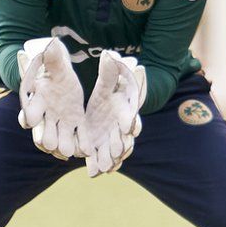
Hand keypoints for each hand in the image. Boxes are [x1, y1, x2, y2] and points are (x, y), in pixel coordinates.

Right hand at [16, 37, 83, 159]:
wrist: (65, 80)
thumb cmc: (57, 73)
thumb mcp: (57, 67)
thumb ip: (53, 60)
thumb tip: (50, 45)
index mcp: (37, 102)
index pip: (29, 111)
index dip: (29, 116)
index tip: (30, 120)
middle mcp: (46, 116)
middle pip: (43, 131)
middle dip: (46, 137)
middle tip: (50, 144)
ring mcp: (61, 123)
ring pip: (60, 137)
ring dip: (63, 145)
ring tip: (67, 152)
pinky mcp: (76, 124)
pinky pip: (79, 136)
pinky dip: (82, 143)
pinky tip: (89, 151)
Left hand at [77, 51, 146, 176]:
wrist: (106, 104)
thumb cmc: (110, 90)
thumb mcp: (108, 80)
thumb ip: (110, 71)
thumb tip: (109, 54)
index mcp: (127, 108)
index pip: (131, 115)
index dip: (130, 121)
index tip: (127, 127)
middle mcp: (123, 126)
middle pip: (125, 137)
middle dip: (122, 144)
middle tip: (118, 151)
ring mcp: (113, 137)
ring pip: (114, 149)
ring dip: (111, 158)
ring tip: (105, 167)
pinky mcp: (102, 145)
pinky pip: (102, 156)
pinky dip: (99, 164)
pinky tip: (94, 172)